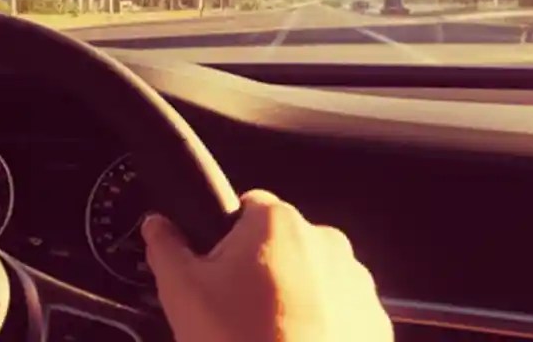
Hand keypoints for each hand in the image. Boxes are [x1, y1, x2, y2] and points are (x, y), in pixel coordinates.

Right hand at [143, 189, 391, 341]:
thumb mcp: (183, 293)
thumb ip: (166, 247)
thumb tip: (158, 225)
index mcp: (278, 223)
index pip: (246, 205)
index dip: (225, 238)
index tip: (218, 270)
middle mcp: (326, 244)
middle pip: (281, 244)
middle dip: (261, 270)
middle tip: (237, 312)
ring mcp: (356, 284)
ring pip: (313, 279)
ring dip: (294, 298)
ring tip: (266, 337)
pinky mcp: (374, 323)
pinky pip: (341, 313)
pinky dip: (322, 327)